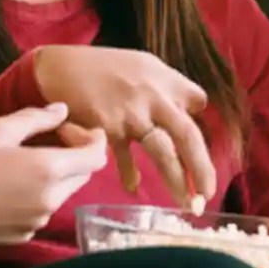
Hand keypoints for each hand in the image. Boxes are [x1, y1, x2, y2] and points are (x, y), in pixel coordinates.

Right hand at [0, 103, 107, 243]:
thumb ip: (37, 118)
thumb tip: (62, 111)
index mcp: (50, 170)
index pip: (97, 156)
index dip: (91, 138)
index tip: (68, 128)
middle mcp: (52, 199)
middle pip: (83, 174)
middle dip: (74, 154)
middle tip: (48, 139)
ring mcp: (40, 220)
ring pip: (64, 192)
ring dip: (57, 175)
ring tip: (26, 161)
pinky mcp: (26, 233)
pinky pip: (45, 209)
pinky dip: (39, 194)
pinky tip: (11, 185)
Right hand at [32, 45, 212, 207]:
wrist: (59, 67)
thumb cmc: (100, 66)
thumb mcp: (141, 64)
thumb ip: (165, 86)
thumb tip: (189, 108)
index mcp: (165, 78)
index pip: (198, 101)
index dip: (198, 118)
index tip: (195, 140)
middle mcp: (153, 96)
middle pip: (189, 135)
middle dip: (203, 168)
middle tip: (209, 194)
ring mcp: (132, 114)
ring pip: (164, 154)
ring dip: (177, 182)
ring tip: (186, 204)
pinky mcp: (109, 128)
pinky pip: (126, 160)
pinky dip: (130, 176)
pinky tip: (133, 187)